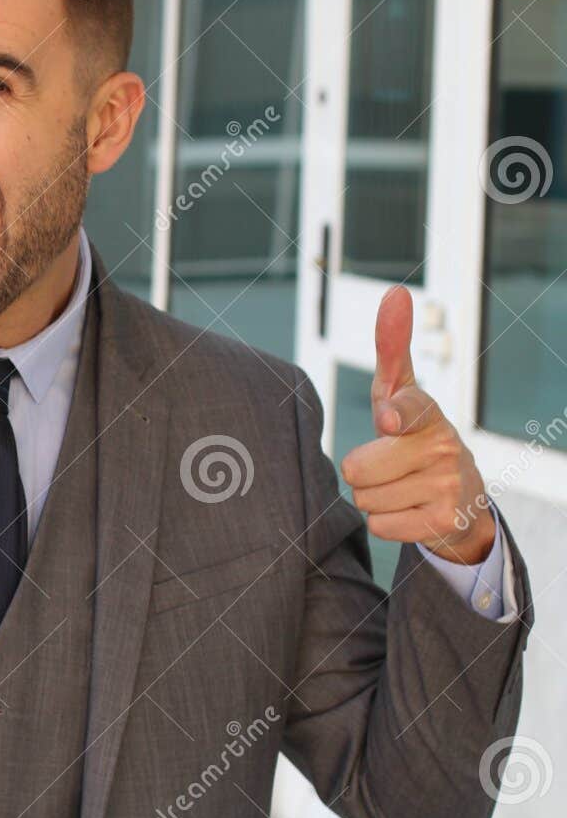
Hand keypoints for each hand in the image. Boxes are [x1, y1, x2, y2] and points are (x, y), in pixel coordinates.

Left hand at [340, 287, 494, 564]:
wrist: (460, 500)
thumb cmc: (413, 435)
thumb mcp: (401, 393)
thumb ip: (393, 347)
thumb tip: (395, 292)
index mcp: (430, 414)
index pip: (408, 408)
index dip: (396, 412)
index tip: (388, 416)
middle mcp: (446, 446)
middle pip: (357, 468)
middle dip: (361, 472)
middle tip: (388, 467)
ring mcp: (450, 486)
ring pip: (365, 498)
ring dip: (374, 498)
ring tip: (401, 488)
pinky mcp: (446, 522)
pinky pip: (379, 526)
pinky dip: (387, 523)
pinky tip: (411, 512)